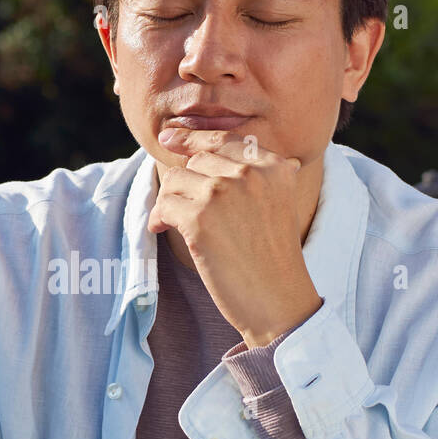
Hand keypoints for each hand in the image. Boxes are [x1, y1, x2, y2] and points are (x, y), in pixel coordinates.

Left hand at [150, 127, 321, 346]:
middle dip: (185, 185)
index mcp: (274, 166)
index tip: (169, 137)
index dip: (193, 138)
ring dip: (169, 203)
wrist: (278, 300)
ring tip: (173, 223)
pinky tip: (163, 230)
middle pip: (196, 161)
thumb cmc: (273, 259)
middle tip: (181, 210)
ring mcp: (223, 194)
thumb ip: (254, 176)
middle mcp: (250, 173)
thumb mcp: (276, 204)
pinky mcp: (200, 219)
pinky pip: (164, 205)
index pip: (224, 139)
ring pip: (175, 181)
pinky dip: (159, 219)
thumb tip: (206, 150)